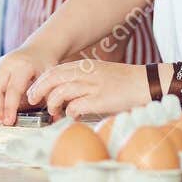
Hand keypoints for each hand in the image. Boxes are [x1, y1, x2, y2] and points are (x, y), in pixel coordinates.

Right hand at [0, 48, 56, 125]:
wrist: (38, 49)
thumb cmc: (45, 63)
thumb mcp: (50, 78)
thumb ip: (48, 96)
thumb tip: (54, 117)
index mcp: (22, 65)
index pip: (13, 90)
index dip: (10, 107)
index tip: (9, 121)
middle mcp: (7, 63)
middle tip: (4, 121)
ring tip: (2, 117)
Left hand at [27, 59, 150, 119]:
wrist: (147, 83)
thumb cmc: (124, 83)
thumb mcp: (100, 74)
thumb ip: (83, 80)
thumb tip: (64, 94)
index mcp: (86, 66)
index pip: (55, 70)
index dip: (41, 81)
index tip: (34, 91)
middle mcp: (87, 73)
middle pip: (53, 78)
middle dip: (39, 90)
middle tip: (34, 101)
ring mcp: (93, 86)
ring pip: (61, 92)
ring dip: (53, 104)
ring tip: (54, 112)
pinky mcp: (100, 99)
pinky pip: (76, 106)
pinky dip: (70, 112)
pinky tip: (72, 116)